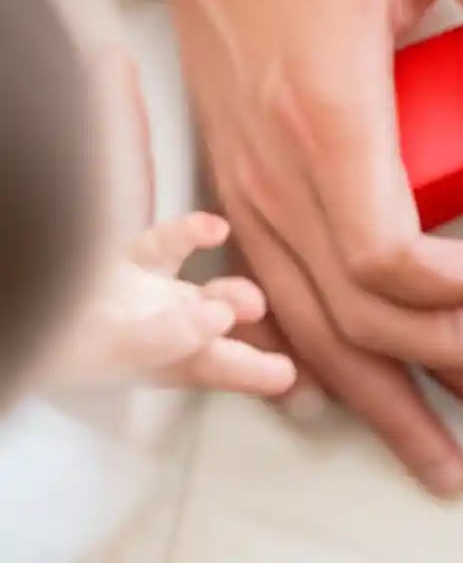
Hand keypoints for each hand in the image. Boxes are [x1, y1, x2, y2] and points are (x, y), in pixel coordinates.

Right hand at [43, 0, 462, 495]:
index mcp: (330, 109)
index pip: (386, 255)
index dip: (452, 295)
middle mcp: (277, 165)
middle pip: (360, 311)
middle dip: (449, 365)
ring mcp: (249, 182)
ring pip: (311, 325)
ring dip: (386, 391)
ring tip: (449, 448)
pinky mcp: (240, 181)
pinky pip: (270, 298)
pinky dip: (313, 359)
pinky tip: (343, 397)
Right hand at [45, 213, 294, 392]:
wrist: (22, 287)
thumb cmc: (59, 330)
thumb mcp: (117, 345)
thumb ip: (170, 336)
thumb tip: (223, 317)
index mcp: (150, 363)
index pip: (212, 371)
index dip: (253, 373)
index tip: (297, 374)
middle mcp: (150, 329)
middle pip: (209, 332)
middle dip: (242, 329)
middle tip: (259, 311)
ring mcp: (138, 292)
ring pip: (193, 288)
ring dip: (224, 288)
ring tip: (248, 295)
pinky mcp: (121, 257)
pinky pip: (160, 243)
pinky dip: (189, 233)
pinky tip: (215, 228)